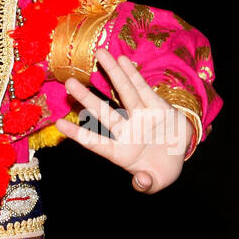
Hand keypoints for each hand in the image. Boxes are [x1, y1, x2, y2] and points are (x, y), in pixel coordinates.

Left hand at [55, 48, 191, 193]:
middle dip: (87, 97)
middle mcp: (126, 131)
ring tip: (99, 53)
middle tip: (68, 82)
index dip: (78, 134)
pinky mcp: (156, 106)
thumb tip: (141, 183)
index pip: (95, 142)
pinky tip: (122, 60)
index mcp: (121, 152)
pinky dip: (133, 75)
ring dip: (112, 73)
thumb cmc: (160, 170)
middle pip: (103, 112)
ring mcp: (140, 116)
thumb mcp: (155, 182)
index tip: (58, 123)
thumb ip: (146, 184)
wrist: (180, 154)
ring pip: (124, 93)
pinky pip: (143, 89)